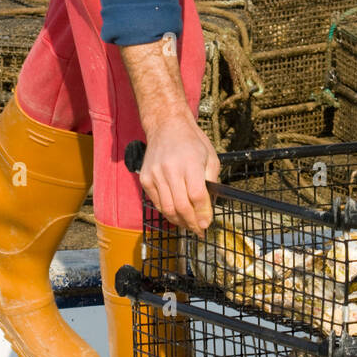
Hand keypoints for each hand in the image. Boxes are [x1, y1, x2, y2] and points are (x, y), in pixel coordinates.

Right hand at [139, 111, 220, 234]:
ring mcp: (155, 174)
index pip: (197, 196)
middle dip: (192, 223)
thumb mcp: (210, 157)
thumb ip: (211, 182)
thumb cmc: (192, 142)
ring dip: (179, 221)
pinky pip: (156, 202)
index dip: (203, 214)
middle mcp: (170, 169)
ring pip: (167, 208)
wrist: (166, 126)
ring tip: (188, 225)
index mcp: (190, 163)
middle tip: (199, 230)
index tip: (207, 224)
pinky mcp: (145, 179)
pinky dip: (167, 211)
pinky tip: (176, 214)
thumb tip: (209, 208)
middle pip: (181, 206)